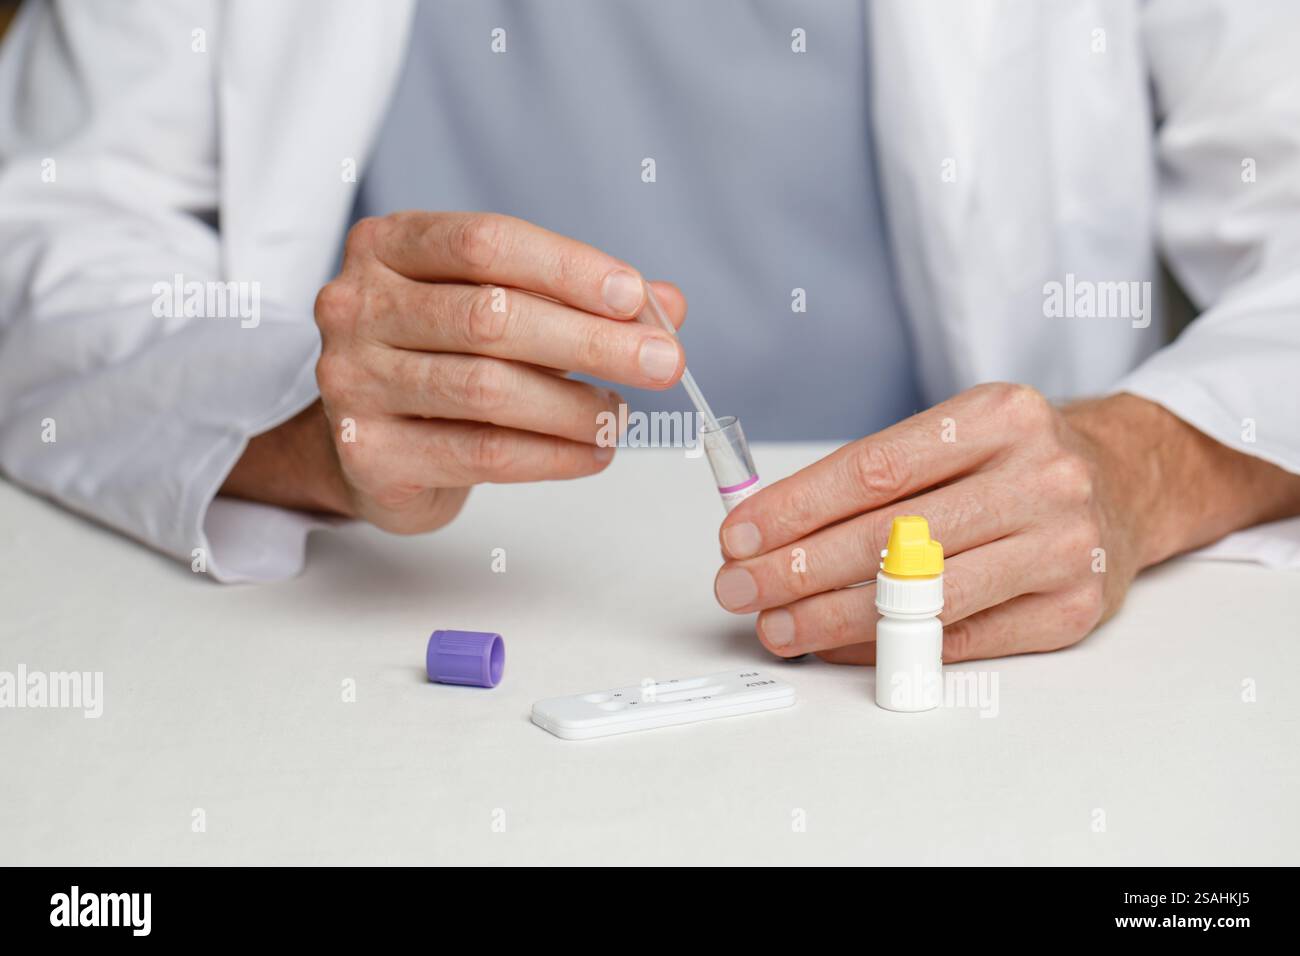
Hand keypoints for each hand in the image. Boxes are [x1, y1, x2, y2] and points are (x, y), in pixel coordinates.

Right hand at [226, 212, 686, 529]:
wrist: (371, 448)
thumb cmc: (443, 359)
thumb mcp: (507, 308)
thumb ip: (578, 300)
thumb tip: (668, 305)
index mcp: (388, 245)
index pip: (487, 242)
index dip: (568, 268)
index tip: (635, 296)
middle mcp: (356, 305)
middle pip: (490, 315)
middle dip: (591, 340)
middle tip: (662, 362)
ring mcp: (353, 380)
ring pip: (488, 388)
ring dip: (575, 405)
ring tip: (621, 414)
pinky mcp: (369, 453)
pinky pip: (482, 453)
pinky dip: (553, 454)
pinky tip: (593, 452)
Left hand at [712, 384, 1299, 662]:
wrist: (1127, 483)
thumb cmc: (1017, 461)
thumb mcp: (956, 433)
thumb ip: (874, 477)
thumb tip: (772, 532)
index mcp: (999, 416)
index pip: (872, 470)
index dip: (794, 509)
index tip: (737, 536)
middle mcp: (1039, 476)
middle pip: (891, 537)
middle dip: (797, 569)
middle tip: (739, 588)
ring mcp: (1062, 546)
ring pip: (922, 597)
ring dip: (831, 618)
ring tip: (777, 627)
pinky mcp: (1072, 608)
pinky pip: (958, 639)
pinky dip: (887, 646)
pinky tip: (838, 643)